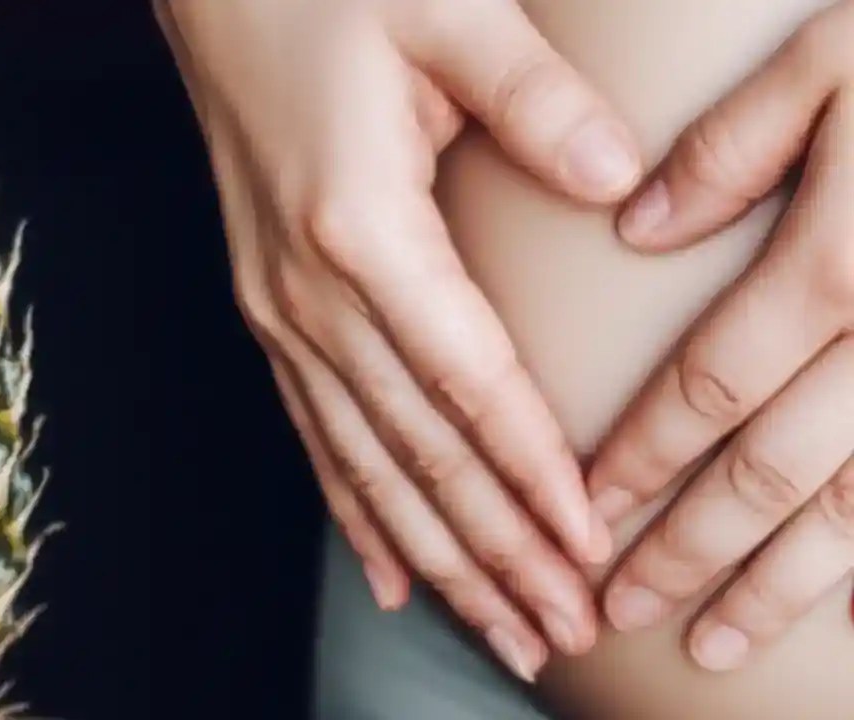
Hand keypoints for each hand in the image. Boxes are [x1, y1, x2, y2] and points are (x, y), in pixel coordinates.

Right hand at [155, 0, 641, 675]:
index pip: (467, 384)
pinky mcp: (268, 309)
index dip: (531, 476)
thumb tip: (621, 180)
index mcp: (360, 230)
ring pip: (364, 464)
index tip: (585, 550)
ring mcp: (278, 310)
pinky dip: (355, 511)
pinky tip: (386, 571)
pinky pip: (315, 434)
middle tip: (555, 630)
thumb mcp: (447, 14)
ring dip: (434, 556)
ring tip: (495, 628)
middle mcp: (309, 293)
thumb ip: (537, 99)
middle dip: (493, 551)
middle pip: (417, 452)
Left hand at [589, 0, 853, 671]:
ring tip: (713, 645)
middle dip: (689, 549)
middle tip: (619, 607)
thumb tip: (636, 226)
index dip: (640, 456)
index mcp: (842, 264)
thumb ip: (735, 148)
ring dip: (780, 586)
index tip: (584, 510)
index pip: (709, 387)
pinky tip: (839, 602)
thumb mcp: (838, 59)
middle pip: (773, 472)